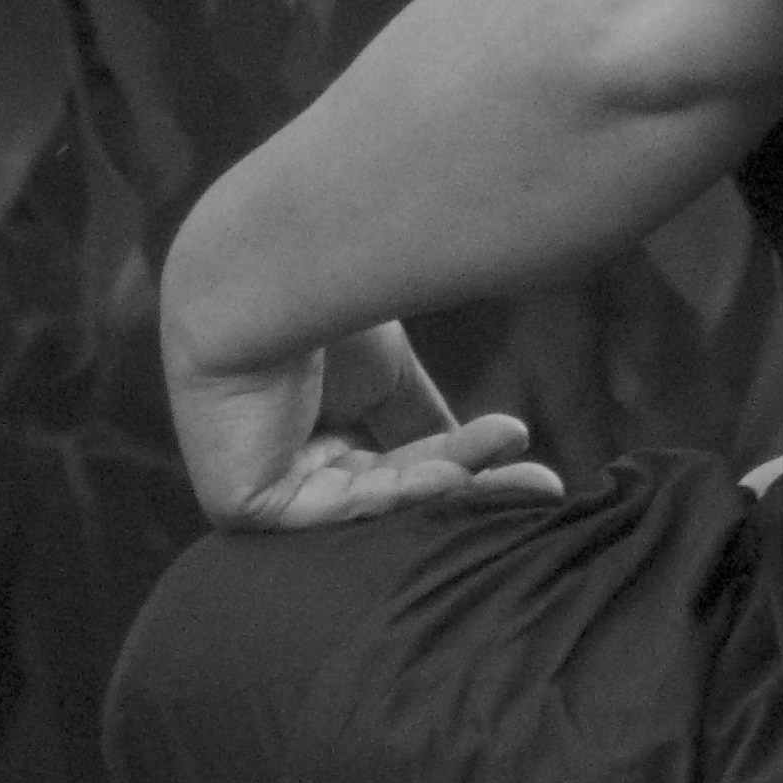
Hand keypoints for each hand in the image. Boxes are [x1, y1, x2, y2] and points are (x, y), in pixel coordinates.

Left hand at [170, 321, 564, 531]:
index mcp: (313, 431)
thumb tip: (487, 455)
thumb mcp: (389, 377)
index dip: (464, 464)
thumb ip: (422, 426)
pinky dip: (393, 494)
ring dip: (441, 480)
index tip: (533, 464)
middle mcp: (284, 462)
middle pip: (391, 491)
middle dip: (468, 484)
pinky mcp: (239, 501)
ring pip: (370, 502)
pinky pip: (329, 509)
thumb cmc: (324, 303)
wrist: (269, 272)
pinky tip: (449, 471)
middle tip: (543, 487)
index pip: (398, 464)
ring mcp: (259, 484)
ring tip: (502, 447)